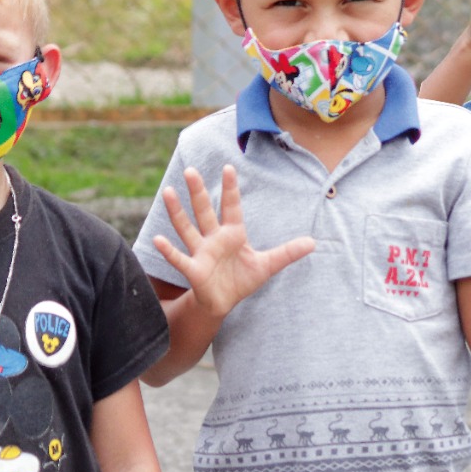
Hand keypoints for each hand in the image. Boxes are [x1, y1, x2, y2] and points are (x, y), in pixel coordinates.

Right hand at [154, 165, 314, 318]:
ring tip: (168, 192)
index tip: (229, 168)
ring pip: (187, 228)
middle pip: (204, 211)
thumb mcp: (267, 266)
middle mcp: (213, 238)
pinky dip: (168, 250)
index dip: (230, 189)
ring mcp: (201, 252)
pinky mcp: (193, 270)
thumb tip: (314, 242)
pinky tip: (157, 238)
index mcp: (232, 234)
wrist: (223, 303)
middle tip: (190, 170)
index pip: (231, 207)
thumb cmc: (241, 280)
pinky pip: (179, 258)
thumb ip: (287, 253)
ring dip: (177, 212)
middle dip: (198, 192)